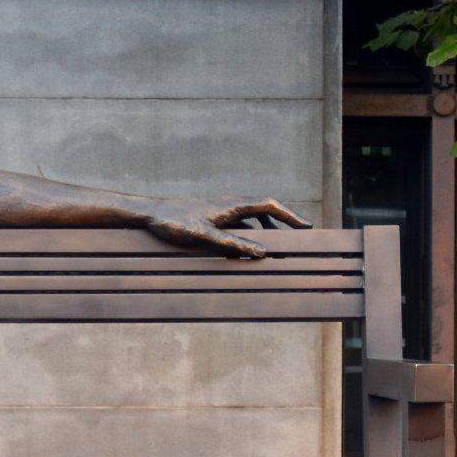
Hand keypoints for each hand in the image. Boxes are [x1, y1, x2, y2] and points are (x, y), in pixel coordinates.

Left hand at [142, 197, 310, 258]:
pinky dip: (248, 233)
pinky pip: (238, 223)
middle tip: (300, 235)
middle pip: (265, 209)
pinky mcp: (211, 216)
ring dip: (266, 228)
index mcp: (232, 205)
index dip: (291, 216)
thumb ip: (233, 244)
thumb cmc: (174, 221)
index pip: (270, 205)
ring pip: (252, 216)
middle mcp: (229, 204)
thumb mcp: (205, 236)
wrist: (149, 212)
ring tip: (276, 244)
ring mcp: (220, 209)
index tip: (307, 227)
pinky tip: (245, 248)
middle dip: (284, 221)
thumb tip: (262, 252)